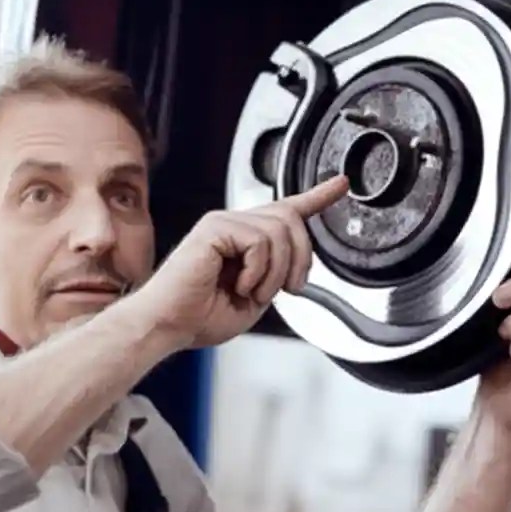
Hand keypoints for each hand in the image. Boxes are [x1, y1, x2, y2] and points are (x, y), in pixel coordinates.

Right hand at [135, 175, 348, 348]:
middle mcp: (236, 224)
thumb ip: (279, 272)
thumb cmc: (202, 316)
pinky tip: (238, 285)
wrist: (169, 326)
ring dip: (276, 272)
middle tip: (292, 288)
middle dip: (302, 257)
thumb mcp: (258, 295)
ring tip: (253, 292)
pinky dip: (257, 271)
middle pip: (291, 218)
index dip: (318, 196)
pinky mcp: (215, 227)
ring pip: (280, 231)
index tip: (341, 185)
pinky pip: (259, 241)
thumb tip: (298, 263)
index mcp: (246, 240)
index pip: (287, 210)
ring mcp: (224, 222)